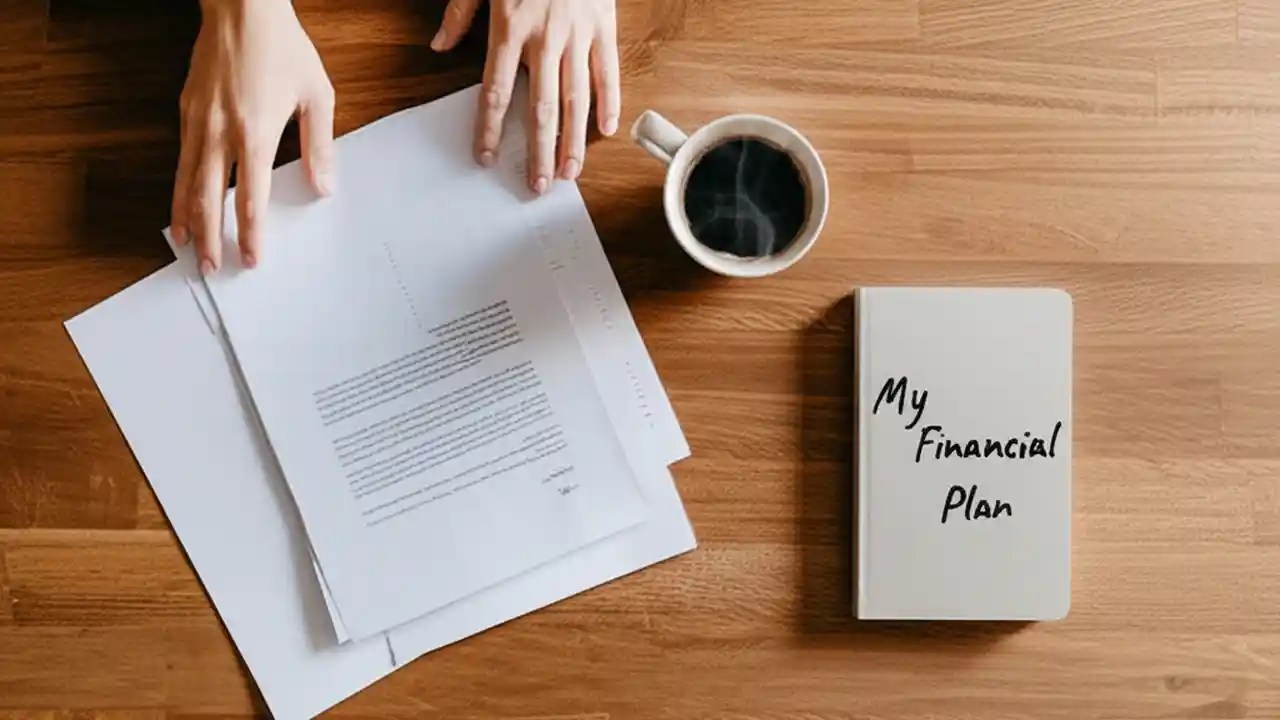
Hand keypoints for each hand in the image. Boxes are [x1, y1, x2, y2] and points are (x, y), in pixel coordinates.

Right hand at [171, 0, 334, 273]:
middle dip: (212, 238)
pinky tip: (182, 205)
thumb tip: (324, 187)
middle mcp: (220, 132)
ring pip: (186, 182)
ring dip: (188, 219)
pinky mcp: (186, 111)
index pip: (250, 197)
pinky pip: (180, 160)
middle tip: (212, 268)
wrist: (241, 7)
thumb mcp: (317, 94)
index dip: (251, 233)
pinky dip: (179, 188)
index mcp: (256, 132)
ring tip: (188, 248)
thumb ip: (320, 145)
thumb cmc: (283, 47)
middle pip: (209, 198)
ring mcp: (198, 122)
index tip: (252, 259)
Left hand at [431, 0, 620, 193]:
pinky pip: (609, 72)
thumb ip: (459, 13)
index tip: (486, 157)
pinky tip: (605, 131)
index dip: (490, 128)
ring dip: (573, 141)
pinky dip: (609, 103)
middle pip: (540, 108)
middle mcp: (545, 37)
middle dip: (538, 151)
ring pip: (576, 98)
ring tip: (569, 173)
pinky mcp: (605, 26)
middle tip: (537, 185)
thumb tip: (439, 46)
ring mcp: (578, 34)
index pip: (495, 91)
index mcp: (509, 27)